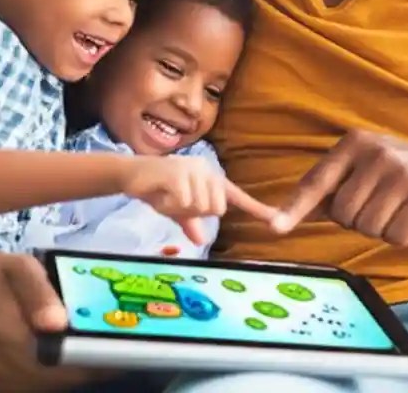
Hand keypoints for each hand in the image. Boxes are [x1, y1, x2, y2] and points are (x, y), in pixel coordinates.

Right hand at [0, 246, 105, 391]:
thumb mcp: (20, 268)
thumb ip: (40, 294)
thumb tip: (59, 324)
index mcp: (6, 336)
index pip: (62, 364)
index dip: (94, 364)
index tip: (121, 354)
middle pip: (54, 381)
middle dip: (84, 370)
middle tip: (107, 354)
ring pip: (38, 388)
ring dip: (64, 376)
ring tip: (85, 358)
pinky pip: (20, 388)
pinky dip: (41, 379)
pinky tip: (54, 363)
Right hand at [122, 156, 280, 243]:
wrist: (131, 175)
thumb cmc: (156, 190)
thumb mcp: (176, 210)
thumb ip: (191, 222)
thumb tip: (201, 239)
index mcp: (210, 179)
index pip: (237, 197)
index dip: (257, 210)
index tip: (277, 222)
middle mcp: (206, 170)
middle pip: (216, 208)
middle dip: (194, 212)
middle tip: (175, 202)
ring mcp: (193, 169)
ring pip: (200, 206)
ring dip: (180, 208)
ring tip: (166, 196)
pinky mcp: (178, 173)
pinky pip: (185, 202)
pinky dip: (170, 204)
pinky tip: (160, 194)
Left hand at [274, 130, 407, 245]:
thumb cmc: (395, 179)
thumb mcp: (359, 171)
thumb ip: (322, 193)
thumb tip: (279, 217)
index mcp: (355, 143)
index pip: (317, 181)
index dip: (294, 208)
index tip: (274, 227)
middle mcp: (378, 153)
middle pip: (342, 214)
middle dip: (357, 220)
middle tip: (380, 204)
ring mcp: (404, 174)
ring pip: (367, 228)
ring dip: (380, 229)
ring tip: (398, 208)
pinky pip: (395, 237)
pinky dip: (401, 236)